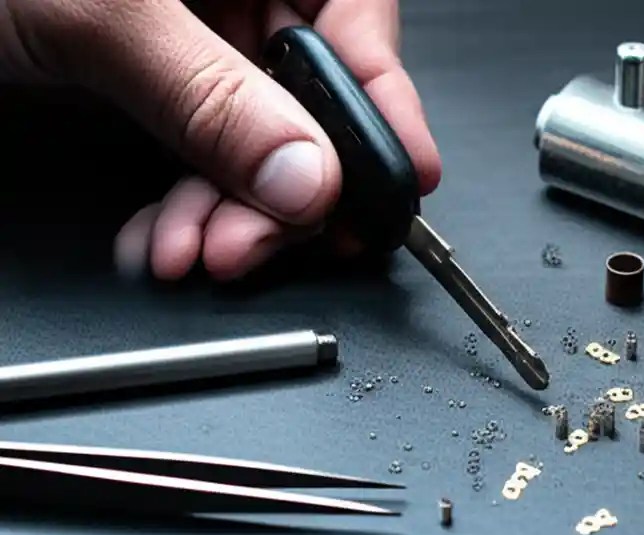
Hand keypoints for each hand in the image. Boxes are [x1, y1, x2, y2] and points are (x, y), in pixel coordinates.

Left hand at [0, 0, 440, 280]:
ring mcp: (189, 30)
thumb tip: (306, 174)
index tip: (396, 174)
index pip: (353, 10)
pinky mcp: (150, 78)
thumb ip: (210, 97)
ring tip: (202, 253)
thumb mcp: (97, 14)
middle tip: (271, 238)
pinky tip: (168, 239)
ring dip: (232, 212)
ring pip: (254, 136)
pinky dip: (187, 207)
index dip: (382, 98)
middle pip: (308, 90)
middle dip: (289, 182)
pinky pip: (198, 154)